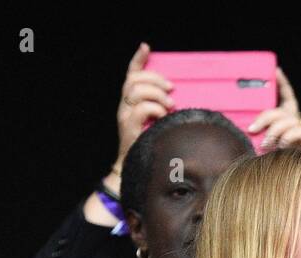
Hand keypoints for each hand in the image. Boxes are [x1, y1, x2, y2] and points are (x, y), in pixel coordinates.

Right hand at [115, 43, 173, 170]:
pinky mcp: (129, 126)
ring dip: (157, 95)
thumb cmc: (149, 144)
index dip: (137, 59)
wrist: (134, 167)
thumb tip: (176, 98)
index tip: (146, 47)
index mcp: (130, 101)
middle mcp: (124, 105)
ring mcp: (125, 115)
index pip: (130, 74)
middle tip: (170, 90)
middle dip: (155, 79)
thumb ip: (161, 108)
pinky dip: (155, 109)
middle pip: (134, 79)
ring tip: (169, 106)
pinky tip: (163, 116)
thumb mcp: (156, 122)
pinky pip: (141, 108)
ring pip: (136, 90)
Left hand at [247, 66, 300, 149]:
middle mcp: (300, 121)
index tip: (276, 71)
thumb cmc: (287, 161)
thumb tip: (250, 129)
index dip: (283, 83)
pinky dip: (287, 138)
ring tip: (266, 144)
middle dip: (264, 118)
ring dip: (273, 132)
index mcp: (291, 120)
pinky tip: (282, 147)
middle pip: (281, 110)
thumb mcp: (272, 146)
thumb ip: (265, 136)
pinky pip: (297, 130)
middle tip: (252, 129)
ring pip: (286, 120)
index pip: (287, 97)